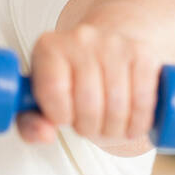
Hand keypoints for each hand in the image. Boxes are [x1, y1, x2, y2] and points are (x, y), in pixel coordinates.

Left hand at [20, 24, 160, 153]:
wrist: (109, 42)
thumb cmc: (71, 77)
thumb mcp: (42, 98)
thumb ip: (30, 123)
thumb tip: (45, 135)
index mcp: (49, 48)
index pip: (53, 91)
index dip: (61, 116)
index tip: (65, 117)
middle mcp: (81, 39)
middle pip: (89, 103)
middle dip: (90, 128)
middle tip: (90, 127)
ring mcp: (114, 44)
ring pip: (118, 106)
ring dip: (115, 129)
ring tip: (110, 126)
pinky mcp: (142, 53)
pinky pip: (143, 100)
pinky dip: (139, 121)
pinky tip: (132, 123)